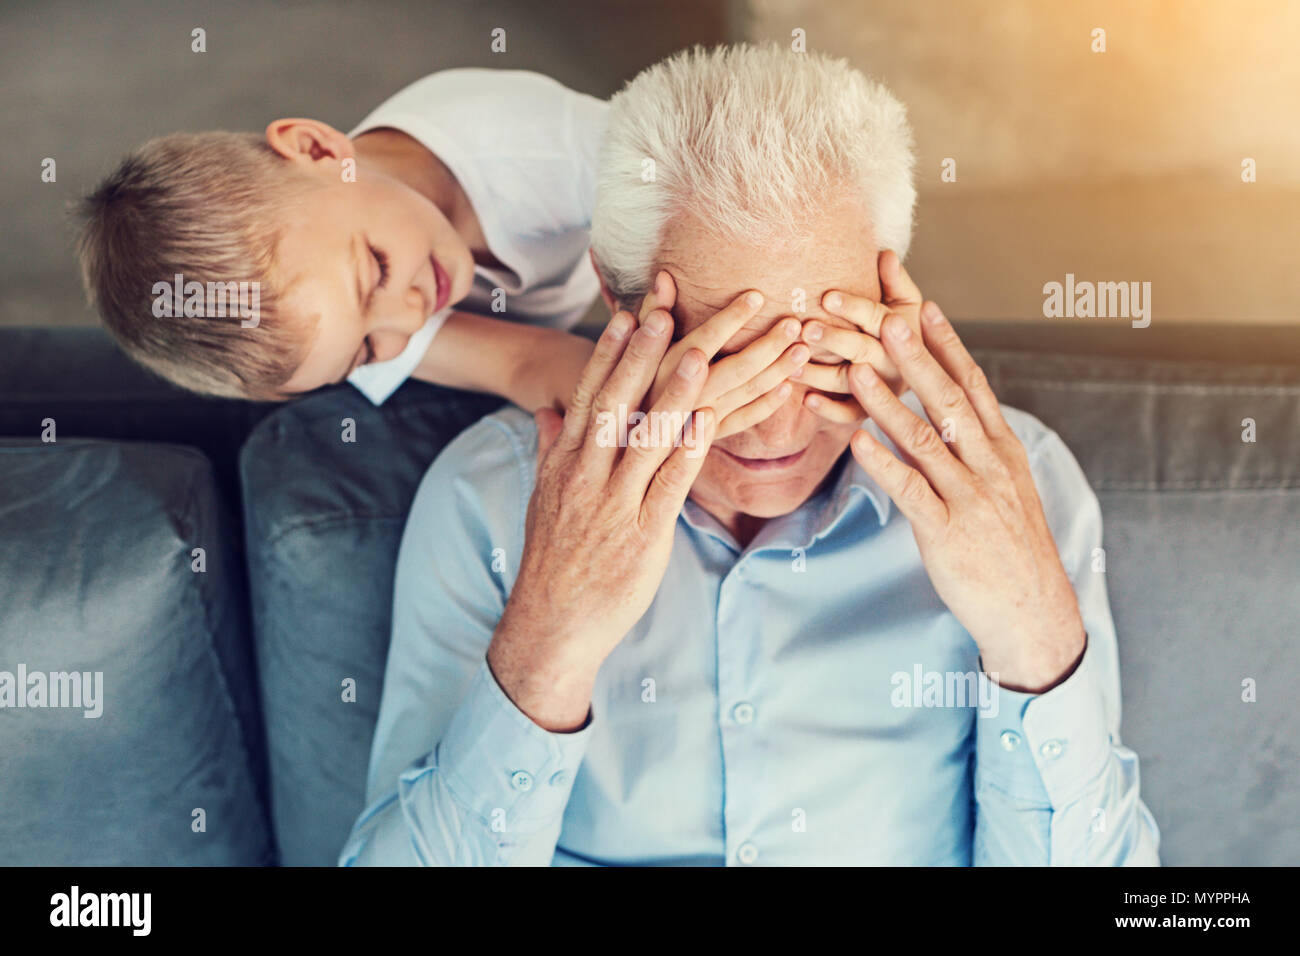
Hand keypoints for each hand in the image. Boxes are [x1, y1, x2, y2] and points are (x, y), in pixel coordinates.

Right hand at [487, 310, 717, 729]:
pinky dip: (689, 449)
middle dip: (641, 356)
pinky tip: (709, 420)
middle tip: (664, 311)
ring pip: (647, 437)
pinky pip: (670, 483)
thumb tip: (546, 413)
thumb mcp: (544, 498)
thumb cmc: (555, 560)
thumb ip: (550, 449)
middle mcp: (587, 475)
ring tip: (700, 353)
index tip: (628, 313)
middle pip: (616, 404)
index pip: (588, 396)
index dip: (609, 353)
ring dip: (675, 392)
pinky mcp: (644, 533)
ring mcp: (615, 503)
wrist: (553, 623)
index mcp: (566, 463)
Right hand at [635, 272, 810, 438]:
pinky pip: (742, 422)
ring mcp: (697, 421)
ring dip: (777, 372)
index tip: (757, 296)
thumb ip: (650, 314)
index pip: (704, 339)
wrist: (616, 442)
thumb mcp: (627, 348)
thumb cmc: (623, 383)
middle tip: (795, 323)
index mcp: (662, 369)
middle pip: (734, 369)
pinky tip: (789, 387)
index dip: (731, 318)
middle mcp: (683, 396)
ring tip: (803, 350)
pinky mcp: (705, 439)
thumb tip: (664, 277)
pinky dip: (766, 406)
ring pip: (745, 395)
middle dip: (767, 346)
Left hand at [799, 249, 923, 422]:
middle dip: (834, 339)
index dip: (852, 306)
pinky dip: (828, 410)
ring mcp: (882, 389)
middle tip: (806, 329)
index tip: (826, 297)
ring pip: (849, 383)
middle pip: (862, 350)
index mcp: (901, 331)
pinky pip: (848, 414)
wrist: (920, 374)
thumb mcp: (905, 304)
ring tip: (792, 365)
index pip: (875, 317)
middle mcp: (893, 362)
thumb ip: (895, 281)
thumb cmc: (900, 329)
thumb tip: (886, 255)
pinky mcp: (868, 410)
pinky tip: (807, 400)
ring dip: (820, 375)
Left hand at [844, 302, 1086, 692]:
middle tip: (887, 316)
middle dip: (917, 356)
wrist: (1032, 611)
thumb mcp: (1004, 489)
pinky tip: (855, 440)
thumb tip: (953, 415)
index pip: (974, 384)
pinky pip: (909, 490)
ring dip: (889, 401)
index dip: (947, 344)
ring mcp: (969, 497)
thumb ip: (978, 450)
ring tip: (857, 370)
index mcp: (1002, 450)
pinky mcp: (946, 531)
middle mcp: (988, 465)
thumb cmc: (1010, 549)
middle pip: (950, 399)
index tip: (923, 304)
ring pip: (925, 439)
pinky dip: (882, 462)